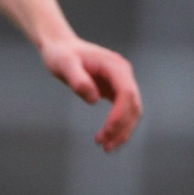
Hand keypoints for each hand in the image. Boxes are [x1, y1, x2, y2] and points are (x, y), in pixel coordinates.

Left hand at [41, 36, 141, 150]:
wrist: (60, 47)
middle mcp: (123, 74)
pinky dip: (118, 126)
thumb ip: (78, 79)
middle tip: (106, 146)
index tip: (108, 130)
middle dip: (122, 127)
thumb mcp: (64, 64)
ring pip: (131, 111)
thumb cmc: (61, 54)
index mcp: (115, 66)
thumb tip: (94, 99)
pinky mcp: (114, 90)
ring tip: (106, 147)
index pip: (127, 93)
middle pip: (133, 105)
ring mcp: (121, 82)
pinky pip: (123, 111)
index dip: (120, 113)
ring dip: (122, 130)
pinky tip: (106, 137)